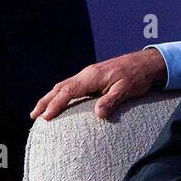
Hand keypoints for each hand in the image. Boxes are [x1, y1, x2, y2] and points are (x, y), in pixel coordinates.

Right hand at [30, 48, 166, 119]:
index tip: (44, 117)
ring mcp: (89, 74)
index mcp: (92, 76)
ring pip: (64, 86)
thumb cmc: (138, 76)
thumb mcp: (127, 90)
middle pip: (60, 88)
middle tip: (34, 116)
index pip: (68, 91)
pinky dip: (61, 94)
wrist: (146, 63)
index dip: (55, 104)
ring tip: (41, 111)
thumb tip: (98, 115)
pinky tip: (60, 102)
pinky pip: (72, 86)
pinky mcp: (93, 77)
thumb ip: (111, 101)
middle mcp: (87, 74)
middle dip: (46, 101)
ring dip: (51, 97)